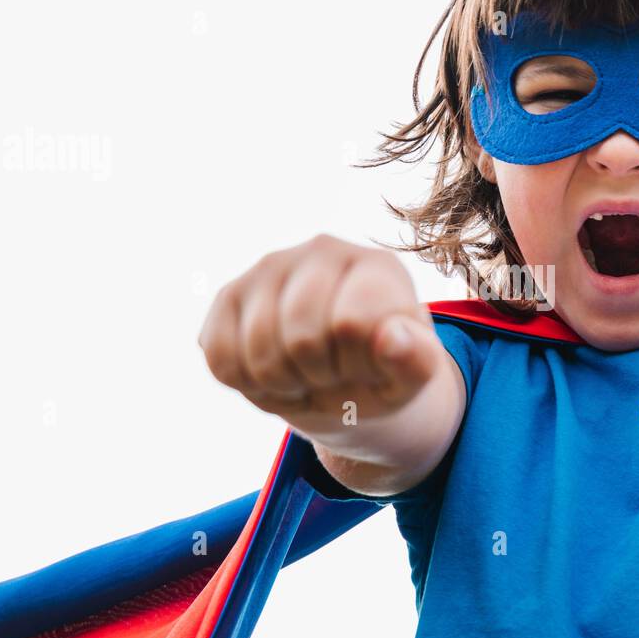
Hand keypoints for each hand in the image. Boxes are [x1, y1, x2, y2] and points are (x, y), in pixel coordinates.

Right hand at [198, 235, 443, 439]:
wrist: (343, 382)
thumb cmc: (381, 373)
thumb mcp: (411, 379)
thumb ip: (417, 361)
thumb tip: (394, 338)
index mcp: (377, 267)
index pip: (349, 325)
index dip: (356, 366)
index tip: (372, 367)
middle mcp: (322, 251)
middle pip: (300, 339)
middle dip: (319, 378)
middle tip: (336, 375)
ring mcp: (270, 268)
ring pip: (257, 351)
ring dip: (285, 385)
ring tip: (308, 376)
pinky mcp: (230, 296)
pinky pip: (221, 359)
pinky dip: (249, 385)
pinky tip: (275, 373)